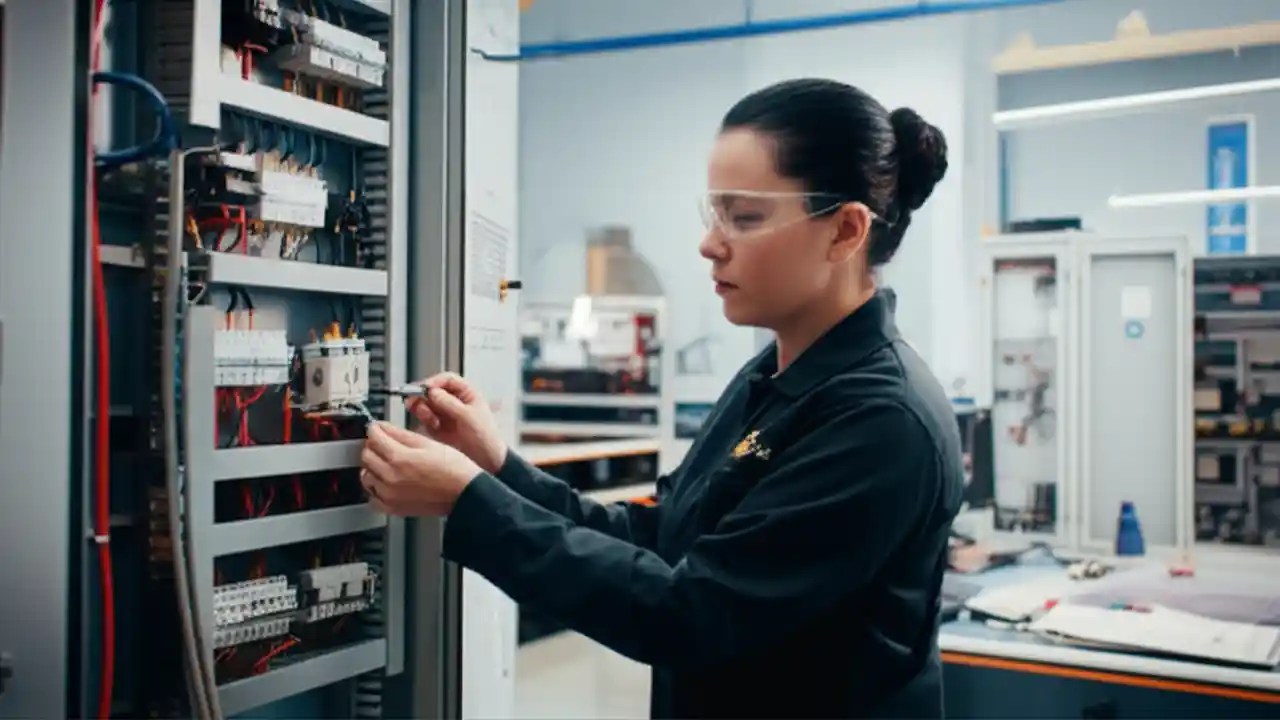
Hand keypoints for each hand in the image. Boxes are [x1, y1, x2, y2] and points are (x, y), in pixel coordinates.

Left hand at [360, 422, 482, 516]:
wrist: (465, 493)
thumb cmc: (454, 469)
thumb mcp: (429, 443)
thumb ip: (401, 434)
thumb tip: (383, 428)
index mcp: (399, 457)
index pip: (373, 436)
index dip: (376, 428)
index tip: (379, 428)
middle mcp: (390, 476)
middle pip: (366, 454)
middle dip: (373, 445)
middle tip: (383, 443)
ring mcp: (389, 494)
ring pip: (366, 475)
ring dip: (373, 466)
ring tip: (386, 463)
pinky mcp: (393, 507)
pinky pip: (372, 497)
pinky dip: (375, 488)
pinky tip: (386, 482)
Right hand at [404, 372, 506, 473]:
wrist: (486, 460)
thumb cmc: (485, 436)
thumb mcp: (468, 417)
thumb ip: (449, 403)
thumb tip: (432, 391)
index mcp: (466, 393)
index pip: (447, 380)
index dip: (435, 381)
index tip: (425, 388)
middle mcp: (453, 401)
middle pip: (432, 390)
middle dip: (422, 394)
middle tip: (414, 400)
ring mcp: (444, 413)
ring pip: (425, 402)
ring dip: (422, 407)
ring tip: (428, 417)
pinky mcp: (437, 426)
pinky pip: (424, 416)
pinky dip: (424, 419)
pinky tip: (433, 426)